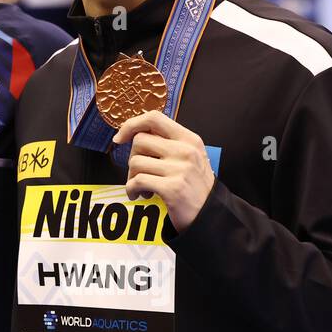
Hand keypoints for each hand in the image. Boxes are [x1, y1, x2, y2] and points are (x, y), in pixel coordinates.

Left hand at [112, 110, 214, 232]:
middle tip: (140, 172)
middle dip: (133, 158)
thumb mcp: (189, 156)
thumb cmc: (194, 185)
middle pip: (139, 141)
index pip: (154, 118)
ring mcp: (180, 169)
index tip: (120, 138)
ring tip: (142, 186)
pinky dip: (131, 189)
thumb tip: (132, 134)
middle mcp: (186, 151)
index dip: (131, 124)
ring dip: (132, 176)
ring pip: (135, 162)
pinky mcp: (172, 188)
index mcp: (189, 139)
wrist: (210, 213)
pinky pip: (137, 181)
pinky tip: (139, 195)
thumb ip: (167, 143)